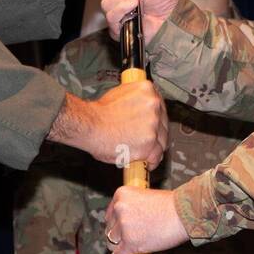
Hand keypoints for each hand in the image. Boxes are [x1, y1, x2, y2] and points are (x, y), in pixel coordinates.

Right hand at [48, 82, 167, 170]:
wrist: (90, 125)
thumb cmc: (99, 113)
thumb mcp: (120, 94)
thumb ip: (136, 100)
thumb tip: (140, 108)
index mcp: (147, 90)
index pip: (160, 107)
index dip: (157, 119)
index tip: (154, 126)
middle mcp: (154, 105)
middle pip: (163, 125)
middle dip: (157, 134)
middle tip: (147, 141)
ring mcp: (153, 124)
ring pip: (162, 141)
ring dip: (155, 148)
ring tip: (145, 153)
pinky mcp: (149, 142)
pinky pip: (156, 155)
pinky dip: (152, 161)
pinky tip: (147, 163)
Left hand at [103, 186, 188, 253]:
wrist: (184, 213)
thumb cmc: (171, 205)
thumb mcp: (146, 197)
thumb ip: (133, 207)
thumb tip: (125, 222)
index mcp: (121, 194)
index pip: (110, 214)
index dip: (116, 224)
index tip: (122, 230)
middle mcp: (119, 208)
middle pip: (110, 229)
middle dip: (119, 236)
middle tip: (130, 241)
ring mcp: (124, 225)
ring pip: (111, 243)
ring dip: (120, 248)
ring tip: (129, 251)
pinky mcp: (130, 242)